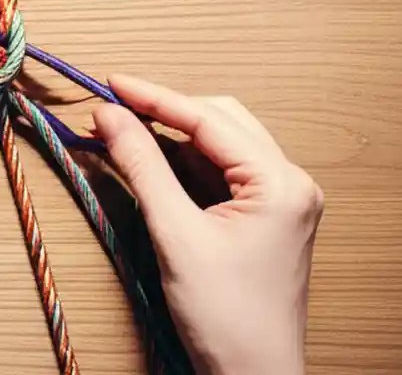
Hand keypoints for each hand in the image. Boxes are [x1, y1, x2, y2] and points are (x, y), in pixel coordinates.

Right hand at [93, 75, 323, 374]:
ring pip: (219, 146)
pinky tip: (151, 163)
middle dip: (165, 112)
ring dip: (172, 138)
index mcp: (282, 182)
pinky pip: (222, 175)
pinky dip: (184, 166)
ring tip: (123, 132)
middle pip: (219, 122)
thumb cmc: (227, 320)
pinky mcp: (265, 219)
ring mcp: (281, 201)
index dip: (154, 97)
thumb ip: (142, 167)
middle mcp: (290, 183)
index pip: (209, 119)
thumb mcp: (176, 236)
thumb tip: (111, 116)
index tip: (111, 82)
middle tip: (113, 109)